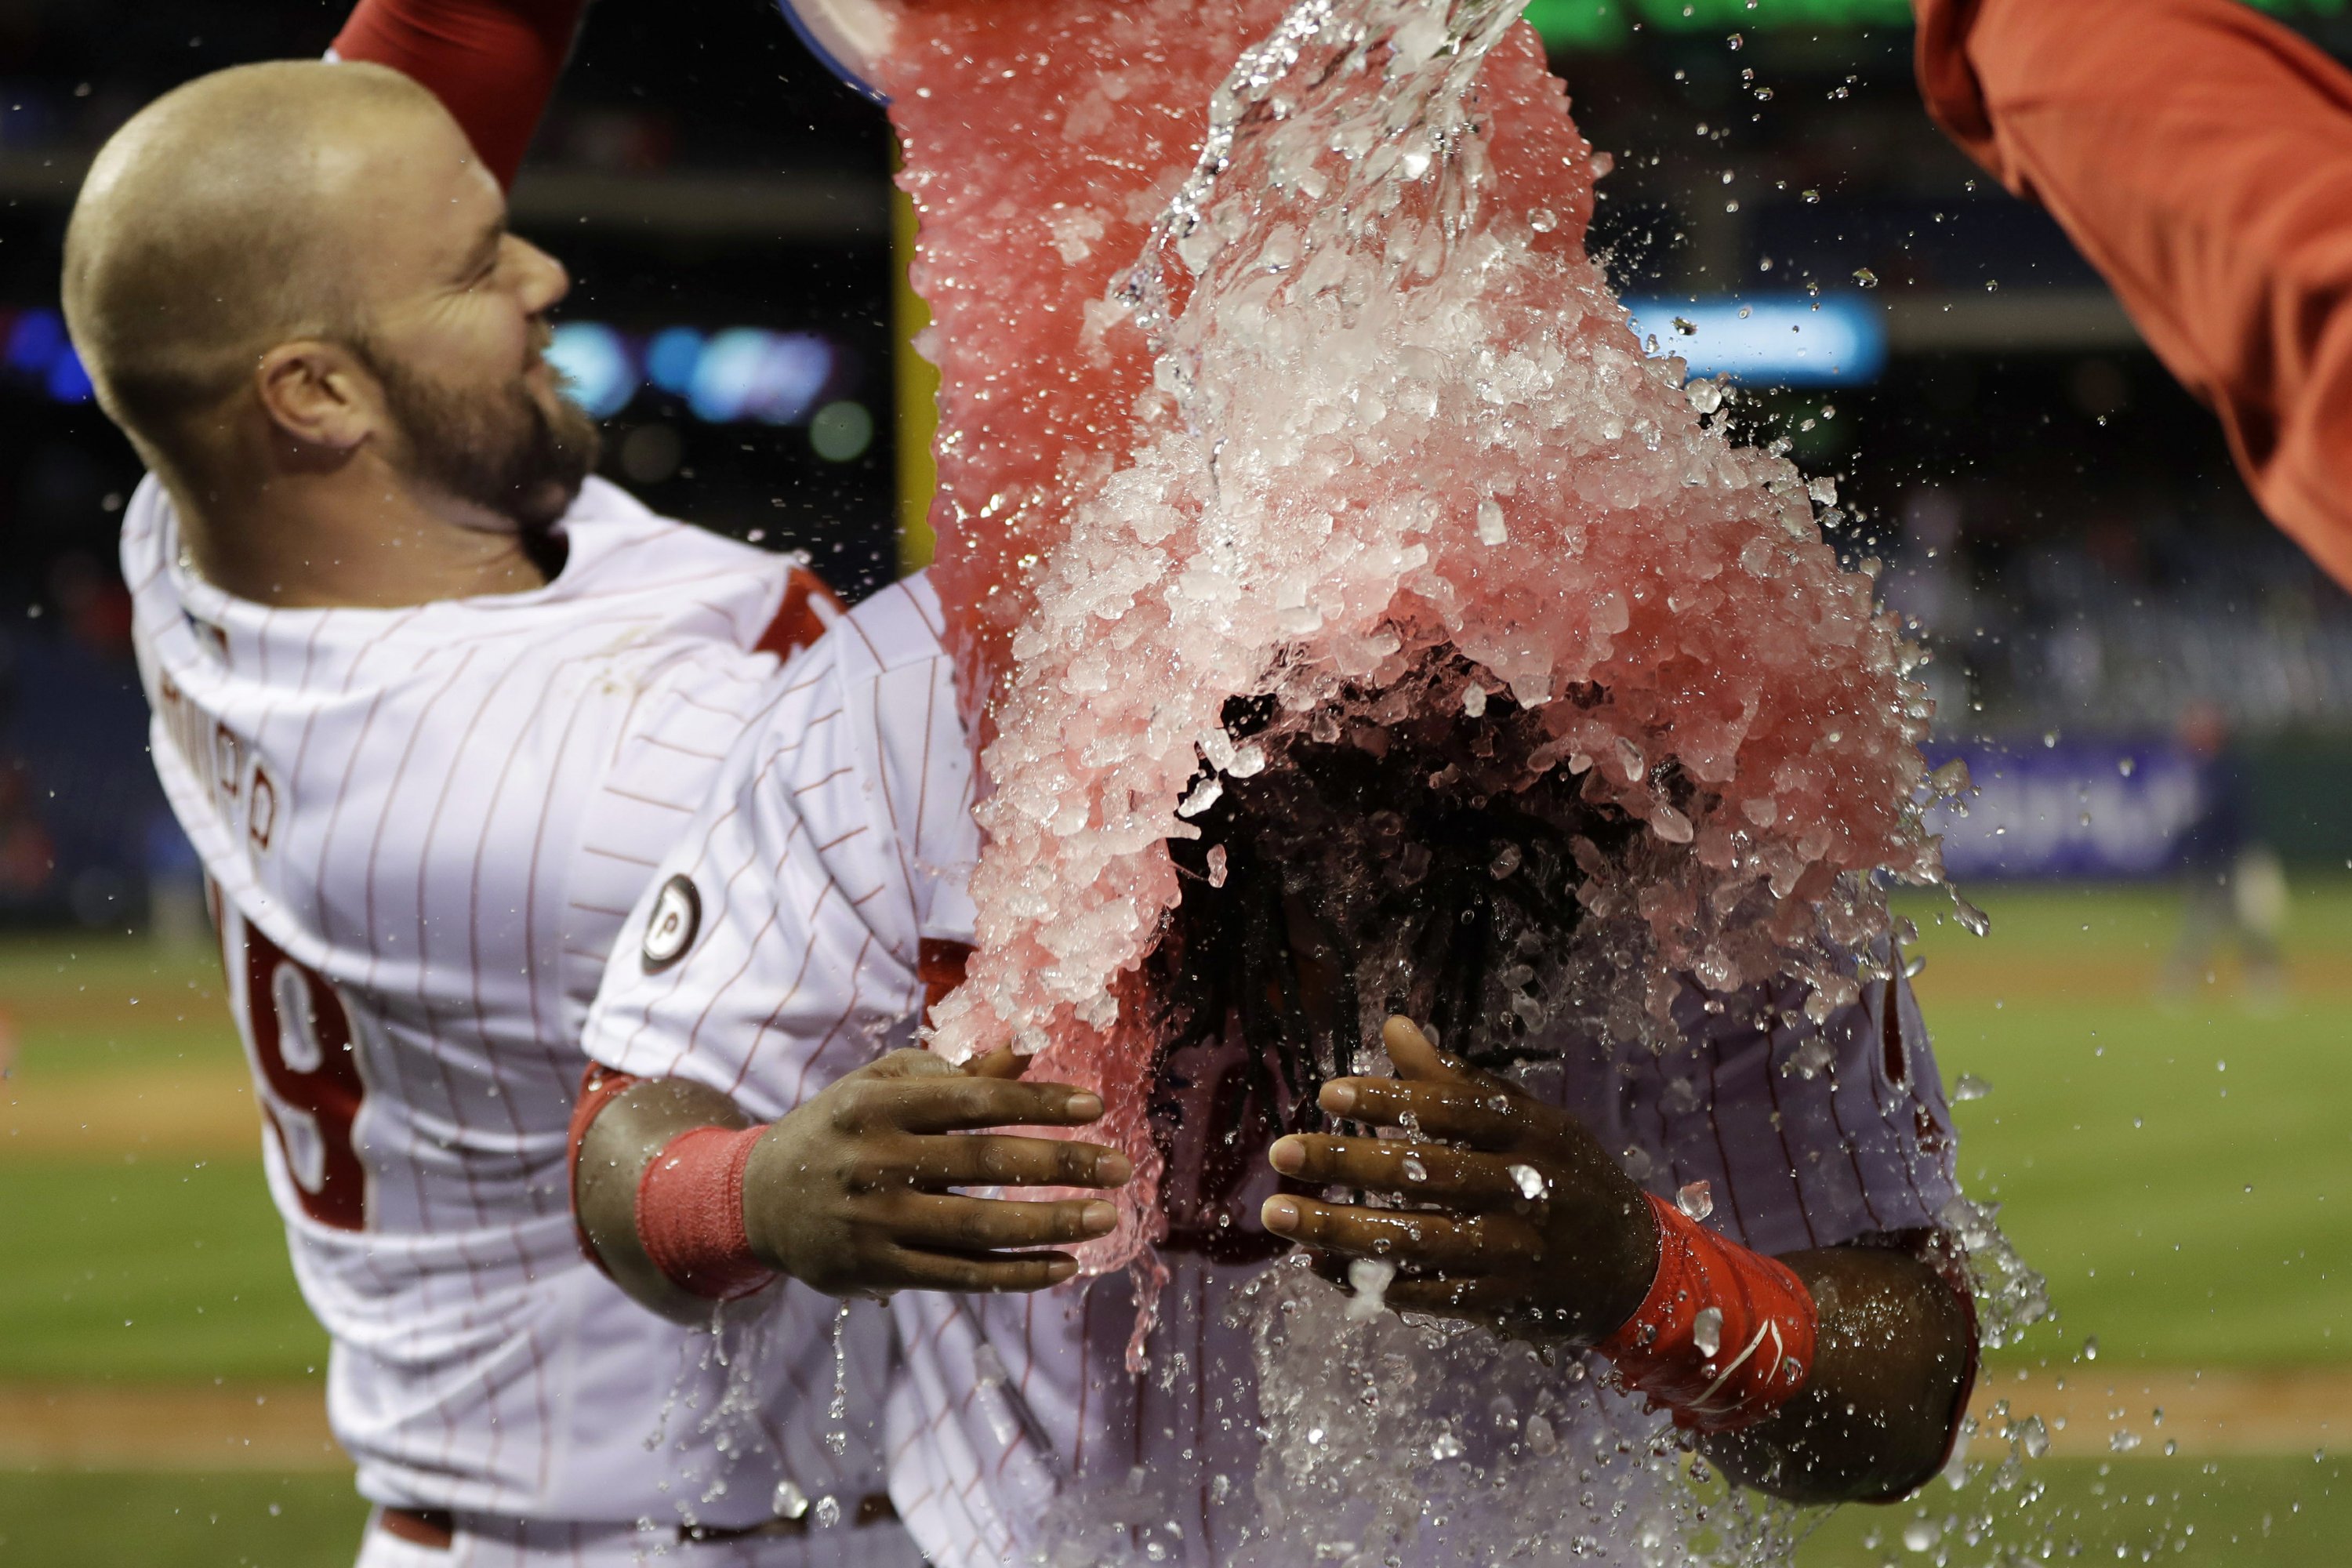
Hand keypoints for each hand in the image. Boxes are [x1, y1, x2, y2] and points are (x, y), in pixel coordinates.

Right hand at [743, 1047, 1130, 1296]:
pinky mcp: (877, 1270)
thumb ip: (952, 1074)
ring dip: (1050, 1224)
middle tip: (1119, 1167)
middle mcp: (875, 1161)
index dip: (1038, 1103)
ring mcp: (875, 1221)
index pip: (973, 1101)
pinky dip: (1016, 1273)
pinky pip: (960, 1276)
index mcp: (879, 1104)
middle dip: (1061, 1164)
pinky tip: (1064, 1265)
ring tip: (1104, 1218)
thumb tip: (1024, 1050)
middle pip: (984, 1164)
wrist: (757, 1199)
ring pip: (978, 1228)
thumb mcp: (882, 1087)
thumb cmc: (839, 1129)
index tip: (1095, 1107)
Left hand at [1258, 1017, 1657, 1343]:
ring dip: (1340, 1230)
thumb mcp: (1529, 1119)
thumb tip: (1394, 1026)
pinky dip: (1368, 1281)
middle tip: (1281, 1152)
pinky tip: (1318, 1265)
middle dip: (1348, 1163)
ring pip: (1416, 1241)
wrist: (1633, 1271)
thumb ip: (1457, 1078)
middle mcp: (1527, 1190)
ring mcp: (1514, 1253)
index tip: (1328, 1094)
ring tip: (1277, 1214)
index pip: (1456, 1110)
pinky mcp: (1500, 1302)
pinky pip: (1425, 1293)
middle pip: (1428, 1175)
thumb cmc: (1566, 1176)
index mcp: (1534, 1133)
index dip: (1392, 1100)